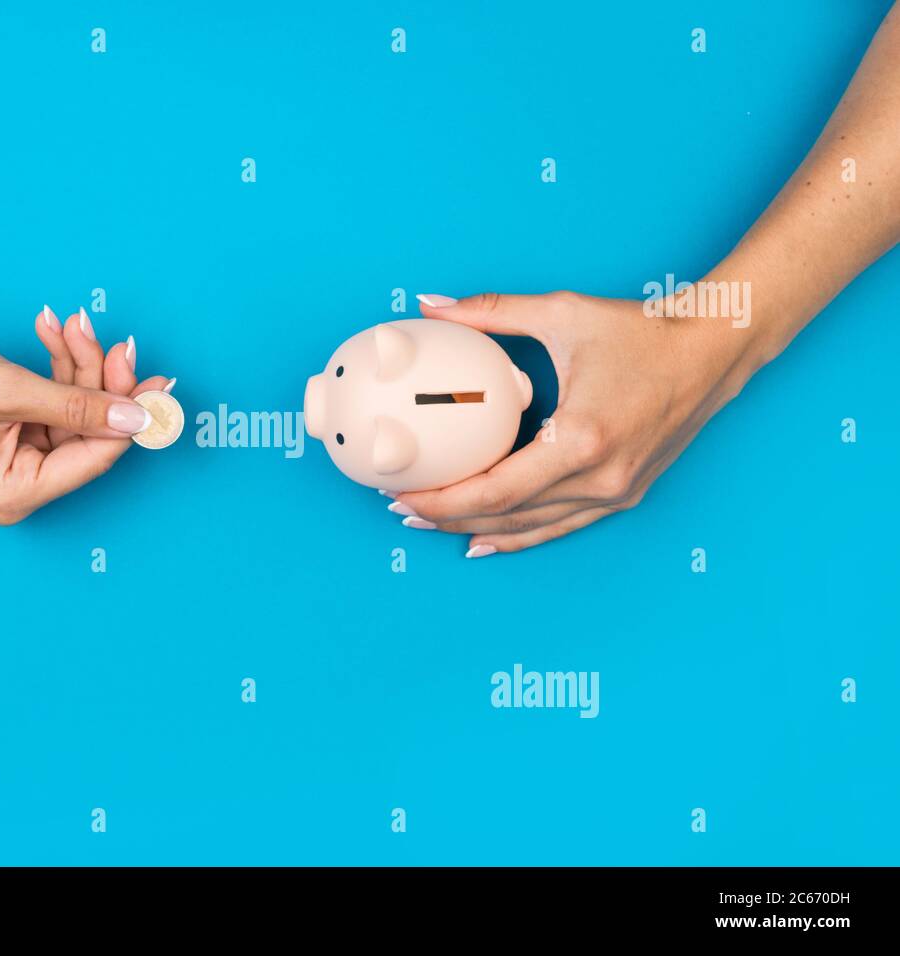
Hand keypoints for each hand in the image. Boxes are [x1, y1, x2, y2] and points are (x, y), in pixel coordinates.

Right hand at [0, 306, 169, 524]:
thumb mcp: (11, 390)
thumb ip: (79, 406)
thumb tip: (138, 417)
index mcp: (16, 493)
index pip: (96, 457)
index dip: (132, 416)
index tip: (163, 383)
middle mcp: (22, 487)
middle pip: (90, 432)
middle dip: (102, 380)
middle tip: (119, 341)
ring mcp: (20, 462)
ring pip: (76, 410)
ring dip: (78, 364)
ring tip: (72, 322)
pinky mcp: (17, 436)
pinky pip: (55, 401)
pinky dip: (58, 366)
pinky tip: (53, 329)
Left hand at [395, 290, 763, 554]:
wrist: (716, 348)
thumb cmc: (642, 330)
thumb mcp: (562, 312)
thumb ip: (491, 312)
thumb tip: (432, 304)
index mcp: (582, 438)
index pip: (496, 489)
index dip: (443, 499)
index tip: (402, 493)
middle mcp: (600, 477)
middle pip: (507, 516)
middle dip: (447, 516)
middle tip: (398, 509)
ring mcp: (616, 493)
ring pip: (532, 528)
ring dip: (476, 529)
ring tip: (428, 523)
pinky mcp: (625, 495)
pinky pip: (560, 526)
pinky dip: (519, 535)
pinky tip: (483, 538)